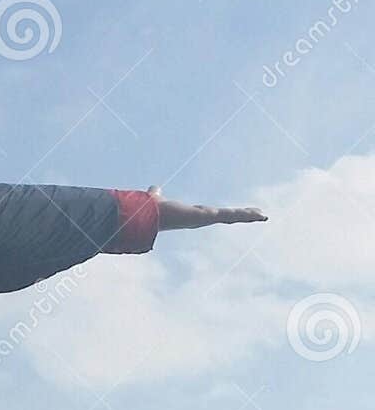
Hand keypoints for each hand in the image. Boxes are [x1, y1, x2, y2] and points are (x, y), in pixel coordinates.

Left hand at [146, 185, 268, 231]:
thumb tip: (153, 189)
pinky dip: (245, 215)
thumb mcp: (157, 199)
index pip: (212, 214)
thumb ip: (156, 194)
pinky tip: (259, 215)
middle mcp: (200, 219)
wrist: (147, 216)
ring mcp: (205, 219)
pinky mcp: (208, 217)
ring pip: (231, 217)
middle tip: (257, 215)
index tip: (230, 213)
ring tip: (263, 215)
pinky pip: (230, 215)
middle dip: (241, 216)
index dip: (223, 213)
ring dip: (247, 216)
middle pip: (226, 217)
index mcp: (191, 215)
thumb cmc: (150, 210)